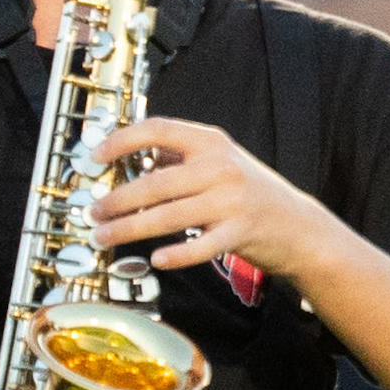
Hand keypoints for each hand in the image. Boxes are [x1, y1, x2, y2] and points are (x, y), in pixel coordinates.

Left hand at [84, 118, 339, 284]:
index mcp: (211, 141)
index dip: (122, 140)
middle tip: (93, 212)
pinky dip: (176, 255)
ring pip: (169, 216)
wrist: (297, 224)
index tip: (95, 157)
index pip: (158, 129)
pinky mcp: (239, 232)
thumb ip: (178, 157)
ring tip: (105, 235)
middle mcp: (220, 167)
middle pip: (156, 182)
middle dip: (117, 200)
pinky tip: (155, 259)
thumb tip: (130, 158)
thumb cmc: (249, 192)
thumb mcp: (217, 161)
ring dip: (130, 228)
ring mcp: (231, 200)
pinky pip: (200, 247)